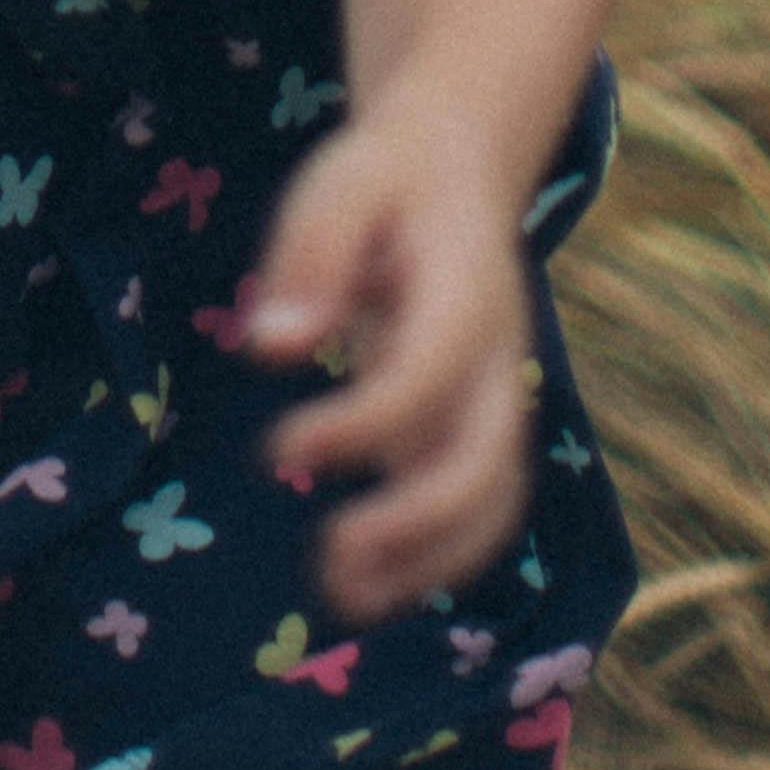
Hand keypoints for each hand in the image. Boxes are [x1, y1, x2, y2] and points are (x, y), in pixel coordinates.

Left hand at [239, 93, 538, 628]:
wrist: (458, 170)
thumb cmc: (387, 180)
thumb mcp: (340, 184)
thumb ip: (310, 256)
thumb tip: (271, 345)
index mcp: (468, 293)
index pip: (428, 376)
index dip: (363, 426)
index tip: (278, 448)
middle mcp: (497, 361)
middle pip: (482, 461)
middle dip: (412, 521)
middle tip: (326, 554)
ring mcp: (495, 402)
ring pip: (491, 503)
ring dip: (425, 562)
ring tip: (340, 600)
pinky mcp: (476, 430)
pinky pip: (478, 511)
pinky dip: (435, 561)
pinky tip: (364, 590)